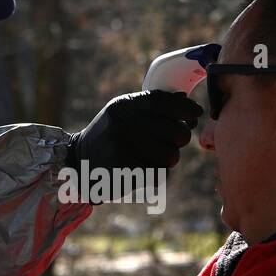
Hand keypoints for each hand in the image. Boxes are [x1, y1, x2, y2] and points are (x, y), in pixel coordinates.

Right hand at [67, 90, 201, 174]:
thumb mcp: (124, 114)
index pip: (163, 101)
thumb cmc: (110, 137)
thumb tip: (186, 102)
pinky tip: (141, 170)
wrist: (79, 163)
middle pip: (176, 132)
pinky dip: (155, 174)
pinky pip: (159, 173)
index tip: (197, 114)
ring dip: (167, 160)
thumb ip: (152, 107)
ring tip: (152, 158)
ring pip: (171, 156)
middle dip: (179, 140)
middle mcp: (124, 122)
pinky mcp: (126, 170)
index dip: (185, 108)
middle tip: (171, 143)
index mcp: (124, 105)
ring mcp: (124, 146)